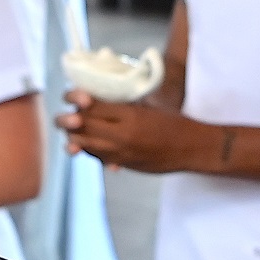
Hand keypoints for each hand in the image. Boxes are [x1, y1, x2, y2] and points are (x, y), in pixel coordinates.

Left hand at [56, 90, 211, 172]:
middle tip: (67, 115)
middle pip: (84, 126)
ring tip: (72, 131)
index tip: (73, 96)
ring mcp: (122, 152)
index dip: (76, 99)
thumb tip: (101, 98)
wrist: (192, 148)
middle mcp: (122, 135)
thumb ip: (125, 103)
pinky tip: (86, 145)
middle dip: (70, 120)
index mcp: (130, 115)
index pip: (92, 106)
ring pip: (87, 144)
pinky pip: (98, 158)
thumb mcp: (149, 105)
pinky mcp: (125, 164)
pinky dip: (90, 150)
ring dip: (76, 137)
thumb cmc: (174, 122)